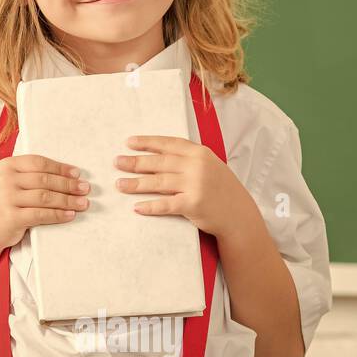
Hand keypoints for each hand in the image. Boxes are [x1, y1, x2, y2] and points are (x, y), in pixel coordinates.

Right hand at [0, 154, 91, 249]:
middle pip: (44, 180)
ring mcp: (6, 198)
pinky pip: (41, 214)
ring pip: (45, 197)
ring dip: (67, 200)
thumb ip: (31, 175)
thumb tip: (68, 175)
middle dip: (68, 184)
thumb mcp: (11, 183)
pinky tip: (70, 215)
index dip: (60, 168)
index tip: (77, 173)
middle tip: (85, 188)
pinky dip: (58, 215)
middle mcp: (5, 180)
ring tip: (83, 203)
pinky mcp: (11, 217)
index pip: (38, 163)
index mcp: (6, 166)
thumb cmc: (4, 203)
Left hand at [114, 135, 257, 238]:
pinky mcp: (193, 204)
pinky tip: (136, 207)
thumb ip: (187, 158)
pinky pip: (166, 204)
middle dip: (135, 162)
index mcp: (200, 153)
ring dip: (136, 184)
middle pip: (159, 162)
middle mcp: (197, 166)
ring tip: (119, 184)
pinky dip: (150, 206)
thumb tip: (155, 155)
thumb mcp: (209, 166)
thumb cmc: (220, 189)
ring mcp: (196, 185)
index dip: (148, 142)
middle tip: (117, 162)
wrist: (239, 214)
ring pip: (159, 182)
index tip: (128, 143)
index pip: (168, 144)